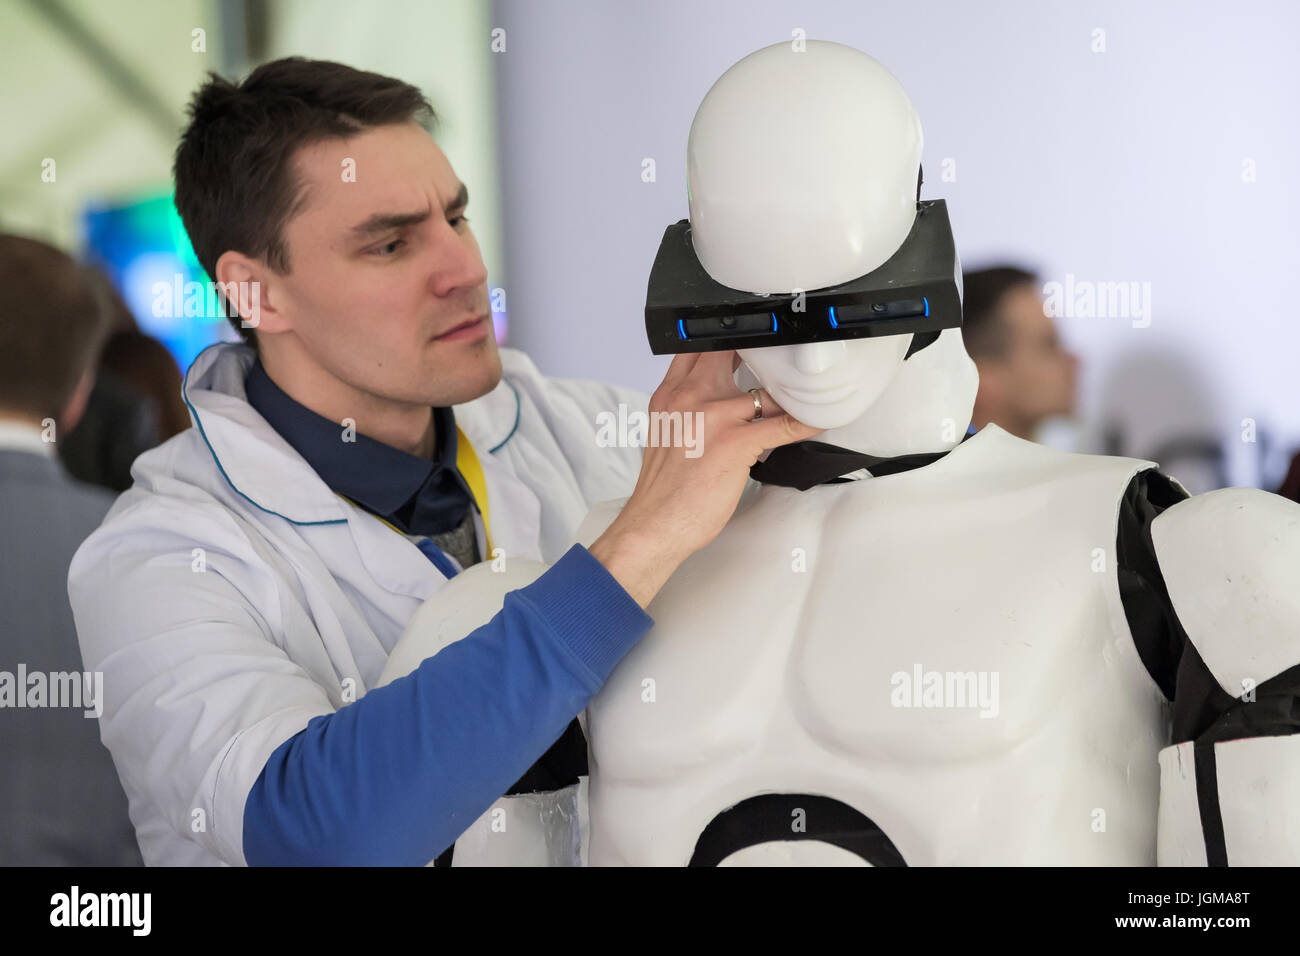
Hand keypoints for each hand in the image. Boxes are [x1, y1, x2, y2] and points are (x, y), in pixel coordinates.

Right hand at [588, 350, 822, 606]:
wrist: (655, 523)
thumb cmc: (663, 487)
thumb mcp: (666, 432)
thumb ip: (688, 408)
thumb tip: (719, 398)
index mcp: (671, 394)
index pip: (698, 345)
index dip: (726, 335)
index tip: (750, 337)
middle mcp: (689, 397)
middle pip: (731, 352)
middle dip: (760, 349)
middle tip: (785, 353)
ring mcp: (713, 417)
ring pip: (764, 389)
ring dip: (790, 390)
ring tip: (809, 389)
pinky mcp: (735, 443)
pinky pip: (781, 424)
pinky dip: (805, 421)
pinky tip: (818, 419)